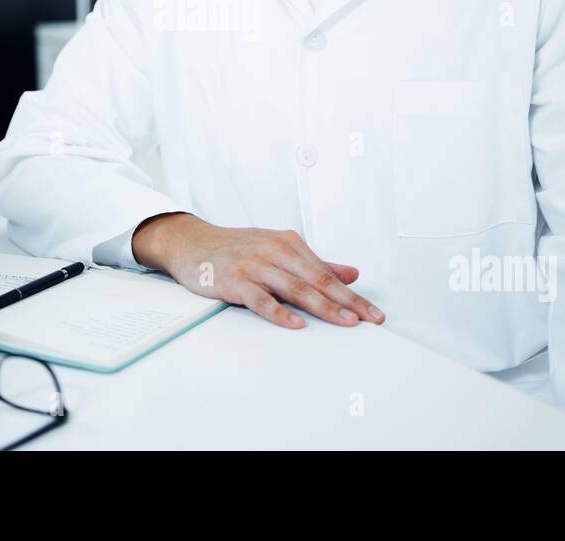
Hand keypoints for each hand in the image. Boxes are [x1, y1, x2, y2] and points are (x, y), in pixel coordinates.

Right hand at [132, 213, 385, 329]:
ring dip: (322, 307)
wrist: (191, 242)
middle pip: (317, 280)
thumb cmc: (236, 248)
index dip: (352, 295)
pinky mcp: (235, 281)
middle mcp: (274, 251)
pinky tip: (296, 324)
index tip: (373, 313)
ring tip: (344, 321)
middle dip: (347, 301)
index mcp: (288, 244)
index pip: (327, 274)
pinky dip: (279, 312)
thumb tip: (350, 273)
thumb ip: (314, 263)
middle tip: (369, 319)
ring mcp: (254, 265)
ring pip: (295, 288)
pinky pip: (261, 299)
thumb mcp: (277, 249)